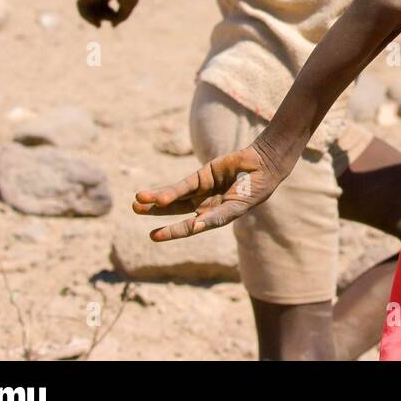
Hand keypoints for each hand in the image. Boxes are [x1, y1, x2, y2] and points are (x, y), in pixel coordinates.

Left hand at [77, 0, 142, 26]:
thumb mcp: (128, 6)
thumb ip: (120, 17)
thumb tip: (112, 26)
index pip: (104, 7)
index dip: (107, 16)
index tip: (113, 21)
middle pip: (95, 8)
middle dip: (101, 17)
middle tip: (110, 20)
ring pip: (85, 8)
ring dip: (92, 18)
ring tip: (99, 22)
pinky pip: (80, 5)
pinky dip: (85, 14)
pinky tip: (94, 19)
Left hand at [132, 144, 284, 240]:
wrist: (264, 165)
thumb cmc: (254, 190)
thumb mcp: (236, 207)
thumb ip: (216, 216)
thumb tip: (195, 227)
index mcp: (213, 217)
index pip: (188, 227)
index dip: (171, 232)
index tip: (154, 235)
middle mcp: (204, 205)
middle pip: (175, 210)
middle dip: (156, 212)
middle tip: (136, 209)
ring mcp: (202, 189)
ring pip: (174, 196)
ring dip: (156, 199)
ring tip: (137, 201)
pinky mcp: (202, 174)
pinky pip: (183, 184)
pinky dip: (170, 190)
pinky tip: (156, 195)